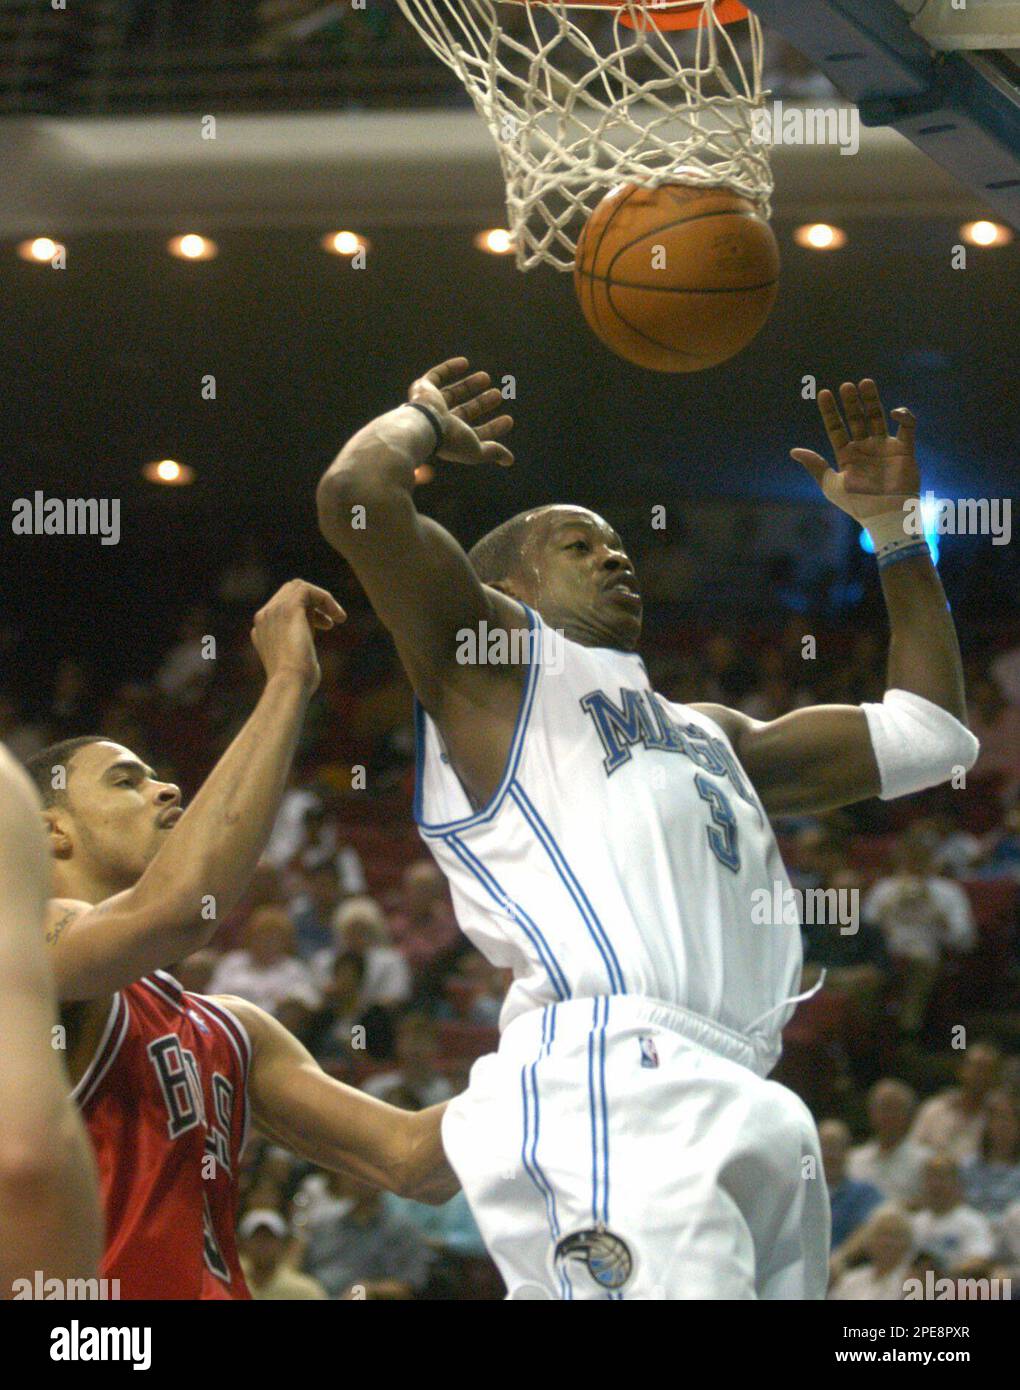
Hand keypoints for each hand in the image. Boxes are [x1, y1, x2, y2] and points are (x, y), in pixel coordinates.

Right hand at [251, 579, 345, 693]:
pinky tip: (338, 616)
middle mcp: (264, 618)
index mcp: (261, 631)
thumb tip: (306, 650)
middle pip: (289, 593)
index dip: (307, 613)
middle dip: (313, 603)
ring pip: (298, 588)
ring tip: (339, 617)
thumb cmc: (297, 683)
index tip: (325, 626)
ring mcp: (273, 611)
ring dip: (322, 599)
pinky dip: (326, 598)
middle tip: (331, 621)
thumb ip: (296, 649)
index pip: (282, 608)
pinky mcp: (288, 608)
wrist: (290, 684)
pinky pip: (308, 590)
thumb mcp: (295, 663)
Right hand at [408, 357, 513, 466]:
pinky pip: (435, 376)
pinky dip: (448, 368)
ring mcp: (431, 406)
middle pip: (464, 411)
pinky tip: (464, 363)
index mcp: (452, 440)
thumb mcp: (476, 450)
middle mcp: (440, 423)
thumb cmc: (450, 440)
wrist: (424, 425)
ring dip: (469, 385)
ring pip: (451, 393)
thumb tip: (509, 460)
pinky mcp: (422, 389)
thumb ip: (492, 452)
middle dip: (481, 404)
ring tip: (486, 377)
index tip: (509, 420)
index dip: (493, 428)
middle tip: (498, 394)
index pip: (475, 433)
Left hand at [791, 380, 919, 522]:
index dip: (830, 411)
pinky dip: (904, 417)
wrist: (886, 516)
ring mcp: (884, 447)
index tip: (824, 394)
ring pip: (878, 417)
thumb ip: (815, 466)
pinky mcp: (904, 450)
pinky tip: (894, 412)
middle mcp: (865, 448)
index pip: (836, 427)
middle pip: (857, 418)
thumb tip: (793, 451)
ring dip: (872, 400)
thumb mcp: (831, 485)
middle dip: (851, 402)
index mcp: (847, 455)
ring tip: (865, 383)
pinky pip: (907, 428)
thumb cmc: (857, 504)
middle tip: (846, 386)